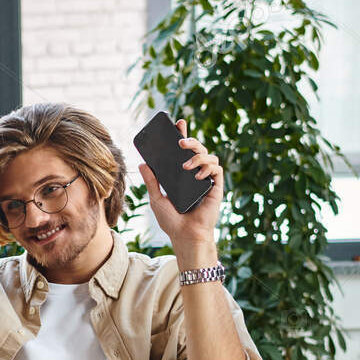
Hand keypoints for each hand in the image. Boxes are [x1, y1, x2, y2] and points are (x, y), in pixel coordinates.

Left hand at [139, 118, 223, 260]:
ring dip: (197, 156)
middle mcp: (195, 175)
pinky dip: (207, 168)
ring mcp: (206, 181)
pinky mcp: (215, 188)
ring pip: (209, 156)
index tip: (179, 123)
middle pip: (197, 150)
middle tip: (180, 141)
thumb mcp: (156, 199)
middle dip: (191, 140)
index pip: (184, 152)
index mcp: (182, 176)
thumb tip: (143, 163)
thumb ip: (152, 182)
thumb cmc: (171, 221)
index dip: (183, 136)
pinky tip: (197, 175)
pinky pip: (217, 170)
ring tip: (185, 166)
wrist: (185, 236)